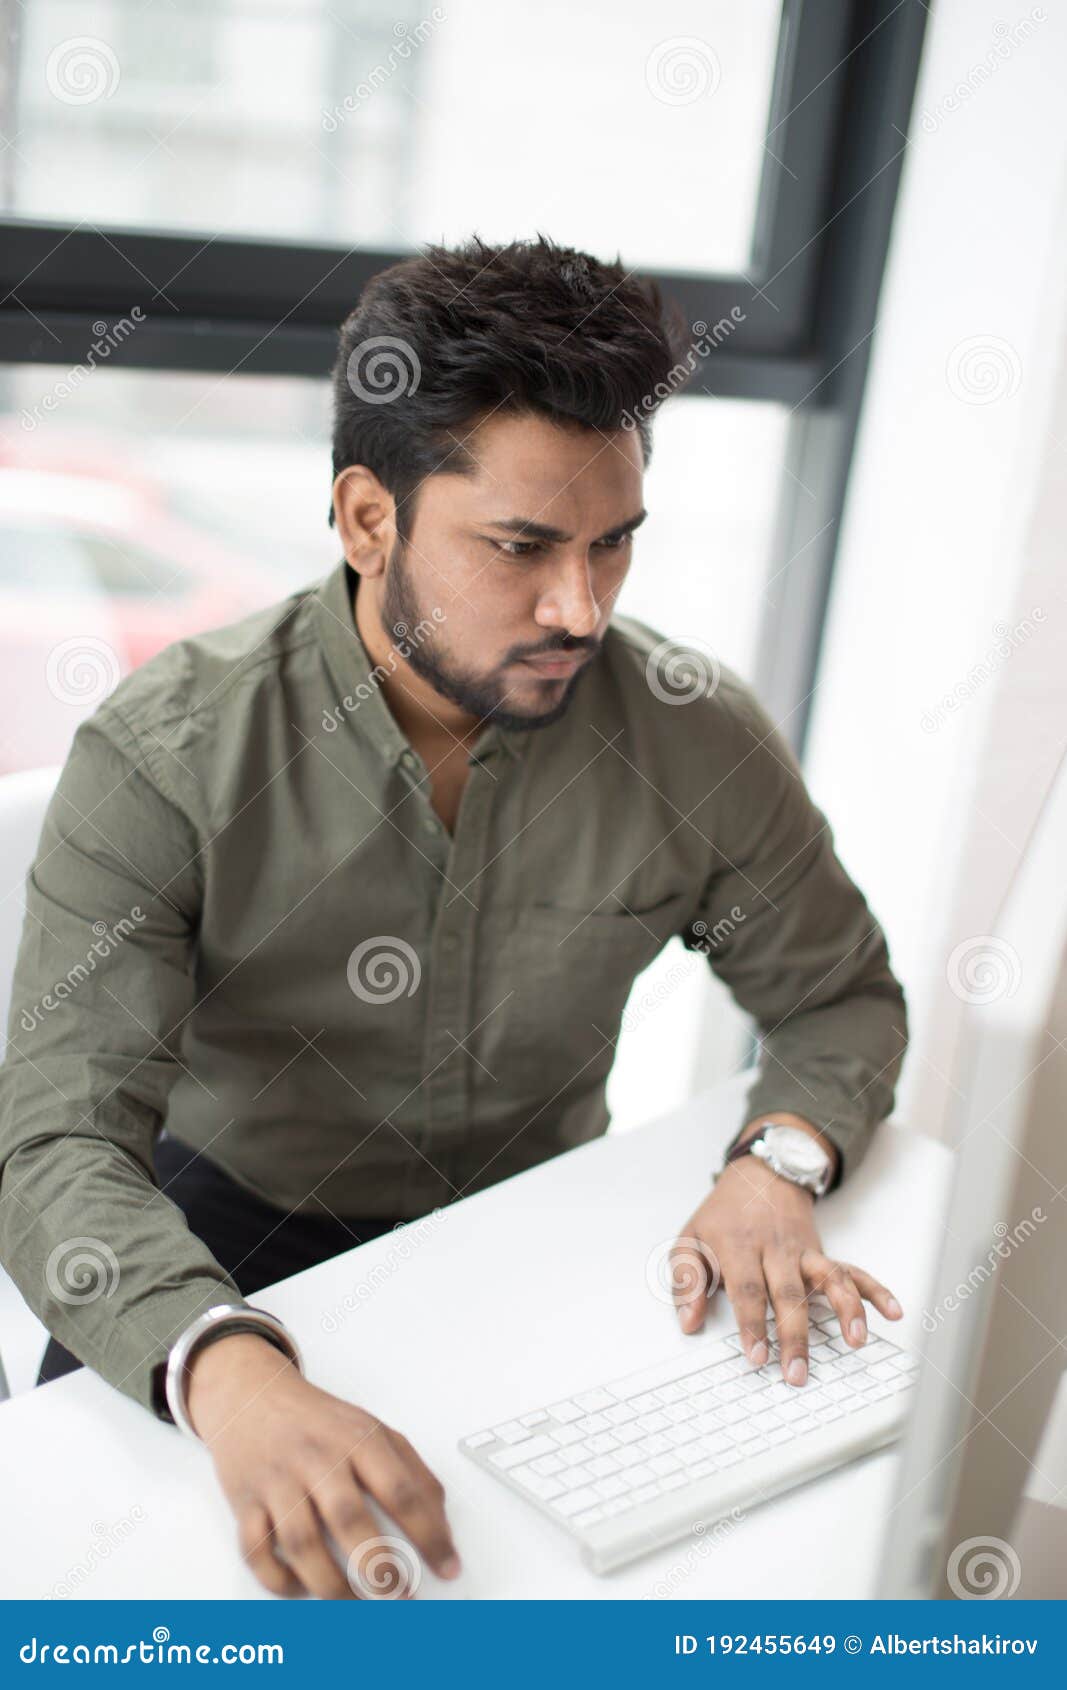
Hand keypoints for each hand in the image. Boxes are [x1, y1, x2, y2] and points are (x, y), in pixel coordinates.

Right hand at [185, 1333, 460, 1597]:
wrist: (253, 1393)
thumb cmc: (319, 1421)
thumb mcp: (374, 1429)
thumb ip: (412, 1472)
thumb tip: (442, 1526)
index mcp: (358, 1439)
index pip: (401, 1491)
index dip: (429, 1534)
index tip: (448, 1566)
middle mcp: (318, 1459)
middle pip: (349, 1519)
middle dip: (378, 1568)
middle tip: (400, 1597)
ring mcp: (279, 1481)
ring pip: (302, 1544)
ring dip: (332, 1586)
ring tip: (356, 1606)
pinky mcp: (245, 1502)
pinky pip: (256, 1552)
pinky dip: (279, 1581)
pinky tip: (302, 1588)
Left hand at [669, 1139, 901, 1386]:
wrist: (759, 1175)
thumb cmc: (723, 1216)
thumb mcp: (690, 1239)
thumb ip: (687, 1281)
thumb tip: (688, 1322)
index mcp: (739, 1246)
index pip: (747, 1288)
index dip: (752, 1323)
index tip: (757, 1356)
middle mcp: (775, 1249)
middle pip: (789, 1293)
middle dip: (795, 1335)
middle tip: (797, 1372)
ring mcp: (804, 1252)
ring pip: (829, 1278)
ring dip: (846, 1309)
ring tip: (857, 1339)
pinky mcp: (822, 1254)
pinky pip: (852, 1271)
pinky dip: (875, 1290)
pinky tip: (892, 1310)